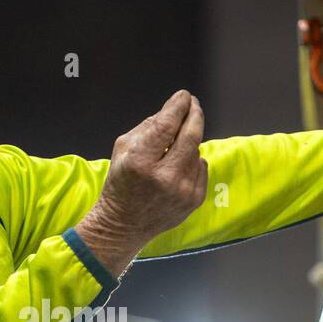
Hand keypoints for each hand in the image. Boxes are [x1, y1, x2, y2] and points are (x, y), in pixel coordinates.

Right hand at [75, 90, 208, 276]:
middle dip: (194, 114)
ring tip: (175, 145)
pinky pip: (201, 167)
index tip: (183, 96)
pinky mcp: (194, 201)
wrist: (124, 224)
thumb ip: (148, 126)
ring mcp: (183, 191)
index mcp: (140, 162)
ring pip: (197, 151)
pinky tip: (178, 167)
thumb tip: (175, 110)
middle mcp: (164, 178)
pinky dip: (192, 161)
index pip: (167, 125)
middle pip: (191, 135)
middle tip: (193, 104)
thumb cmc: (121, 182)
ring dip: (189, 142)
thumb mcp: (122, 149)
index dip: (178, 106)